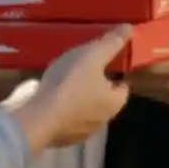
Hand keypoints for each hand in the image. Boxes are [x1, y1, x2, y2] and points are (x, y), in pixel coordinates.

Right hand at [12, 25, 131, 150]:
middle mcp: (103, 120)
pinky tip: (51, 100)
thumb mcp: (92, 56)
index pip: (123, 87)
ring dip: (79, 100)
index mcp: (114, 102)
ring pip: (86, 112)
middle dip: (96, 87)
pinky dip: (63, 112)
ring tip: (64, 83)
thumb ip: (111, 43)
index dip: (116, 75)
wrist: (39, 118)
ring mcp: (82, 133)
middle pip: (105, 100)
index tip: (105, 64)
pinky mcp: (63, 139)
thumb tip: (130, 28)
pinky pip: (67, 122)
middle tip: (82, 70)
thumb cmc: (69, 84)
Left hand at [127, 5, 168, 113]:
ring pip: (158, 95)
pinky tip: (142, 80)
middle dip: (135, 75)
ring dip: (141, 84)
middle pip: (156, 85)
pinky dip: (153, 90)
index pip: (167, 70)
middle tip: (115, 61)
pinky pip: (167, 99)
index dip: (144, 65)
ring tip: (123, 69)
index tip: (126, 55)